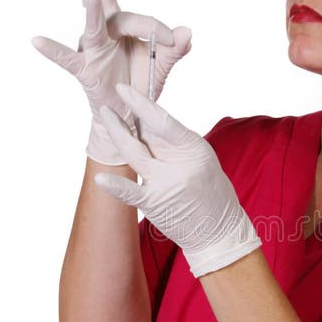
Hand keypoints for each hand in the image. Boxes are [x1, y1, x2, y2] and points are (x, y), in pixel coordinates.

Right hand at [31, 0, 191, 164]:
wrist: (130, 115)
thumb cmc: (140, 84)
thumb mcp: (161, 66)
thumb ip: (174, 50)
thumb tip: (187, 33)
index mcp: (124, 27)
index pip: (141, 19)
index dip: (159, 29)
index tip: (174, 41)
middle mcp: (105, 32)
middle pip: (103, 0)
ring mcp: (93, 50)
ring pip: (93, 27)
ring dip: (91, 11)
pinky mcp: (85, 70)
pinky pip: (66, 59)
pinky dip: (52, 50)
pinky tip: (37, 41)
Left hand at [93, 84, 261, 276]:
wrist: (219, 231)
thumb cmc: (211, 192)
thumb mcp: (202, 159)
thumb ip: (174, 143)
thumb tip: (144, 122)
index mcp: (195, 149)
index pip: (162, 121)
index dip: (140, 103)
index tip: (124, 90)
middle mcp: (180, 165)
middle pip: (145, 135)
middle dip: (123, 118)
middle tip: (108, 103)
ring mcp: (166, 185)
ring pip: (134, 154)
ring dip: (117, 133)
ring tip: (106, 116)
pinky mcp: (154, 204)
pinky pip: (131, 192)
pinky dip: (116, 185)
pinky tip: (101, 178)